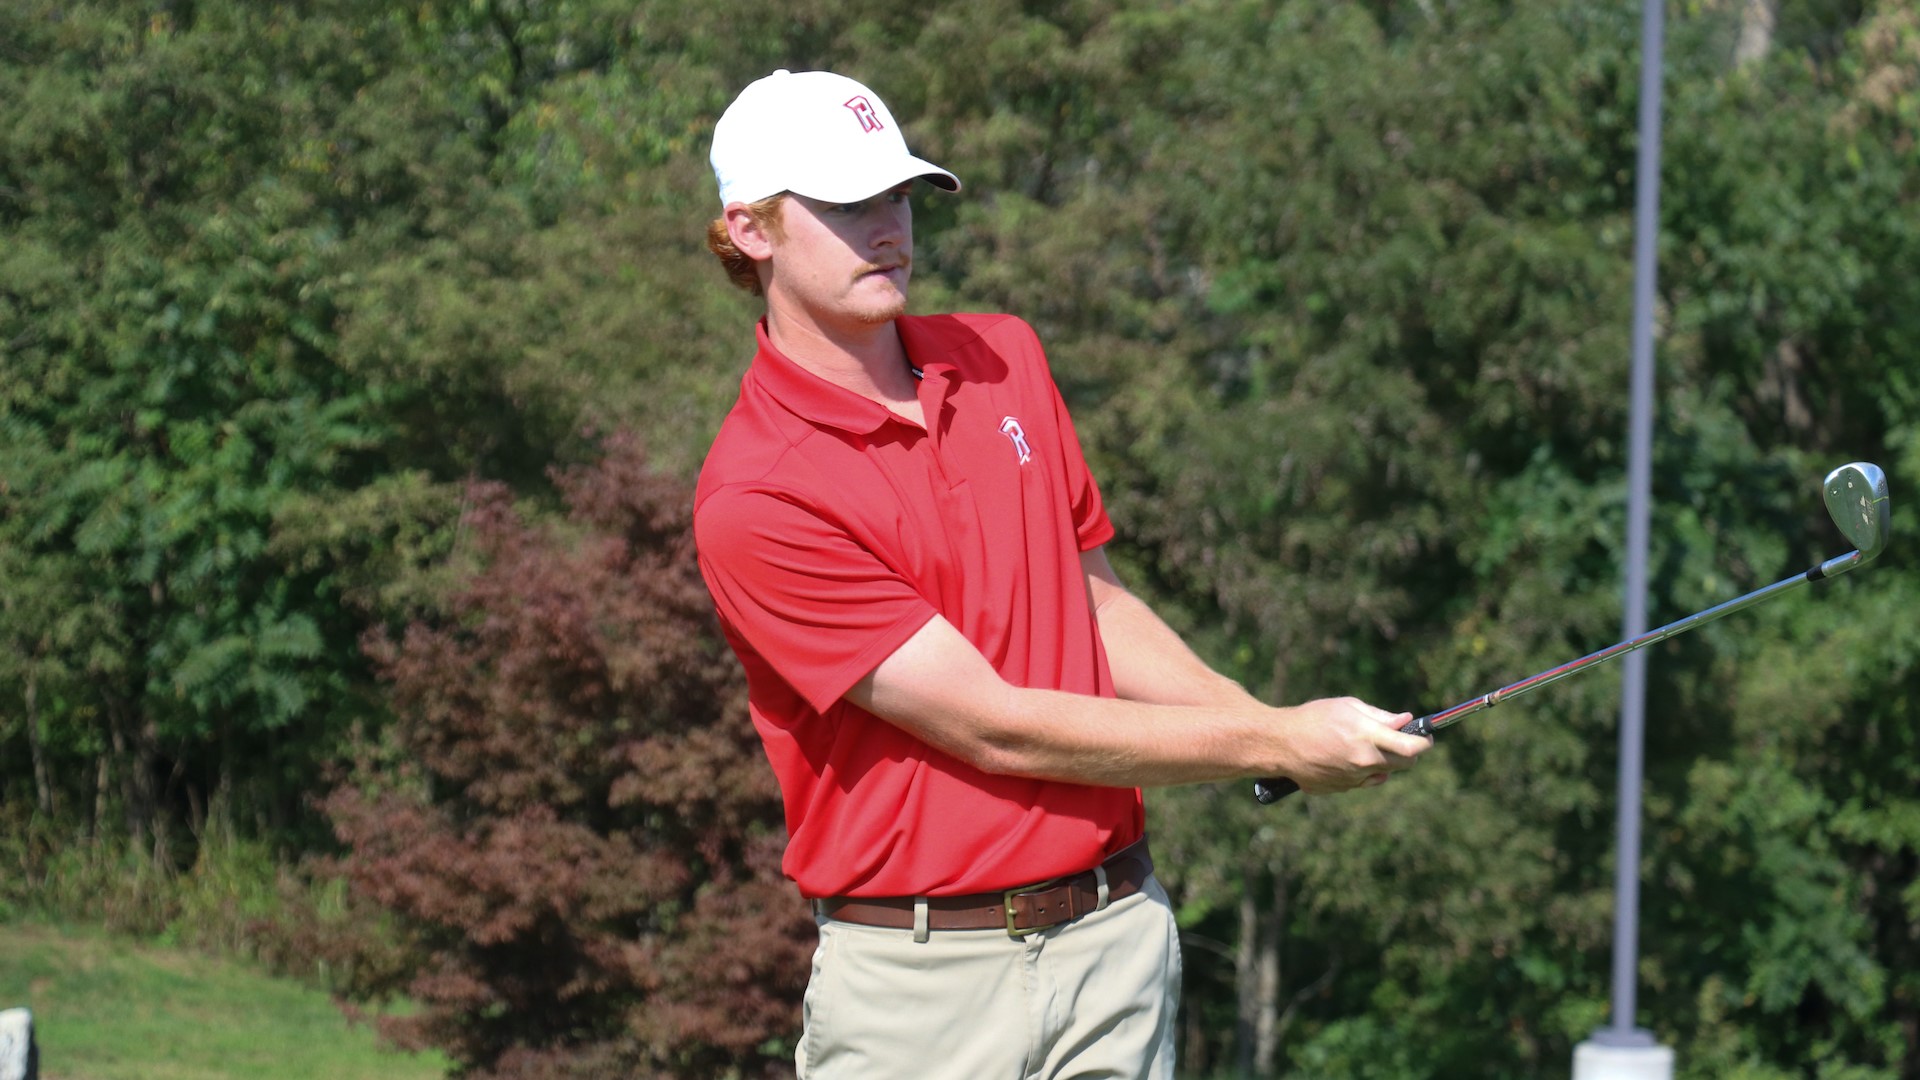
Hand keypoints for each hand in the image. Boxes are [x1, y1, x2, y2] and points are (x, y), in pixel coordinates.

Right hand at [1266, 697, 1431, 794]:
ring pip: (1384, 773)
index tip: (1425, 736)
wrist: (1279, 744)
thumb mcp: (1347, 707)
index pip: (1412, 747)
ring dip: (1383, 761)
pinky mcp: (1341, 789)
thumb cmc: (1312, 718)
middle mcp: (1363, 762)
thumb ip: (1380, 716)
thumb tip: (1406, 721)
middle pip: (1405, 764)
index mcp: (1366, 737)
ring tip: (1361, 745)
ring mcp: (1353, 779)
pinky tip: (1345, 757)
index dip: (1424, 742)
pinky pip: (1364, 781)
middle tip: (1399, 740)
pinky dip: (1364, 771)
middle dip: (1408, 752)